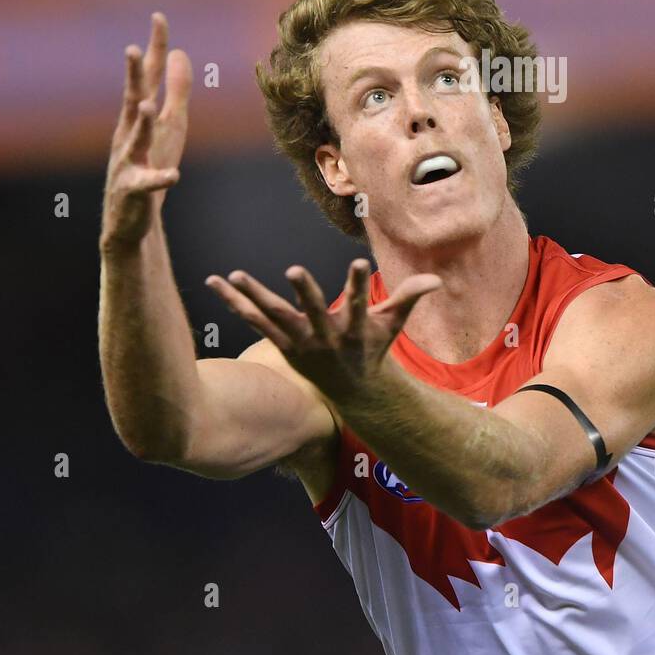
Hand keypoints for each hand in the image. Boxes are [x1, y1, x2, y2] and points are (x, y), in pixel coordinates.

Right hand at [99, 12, 192, 251]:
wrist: (130, 218)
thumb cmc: (150, 162)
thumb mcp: (170, 123)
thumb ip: (176, 89)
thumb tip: (180, 52)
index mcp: (137, 115)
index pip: (147, 76)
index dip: (154, 48)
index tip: (159, 17)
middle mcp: (128, 133)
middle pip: (132, 99)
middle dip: (133, 76)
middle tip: (132, 49)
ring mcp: (128, 161)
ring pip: (134, 140)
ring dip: (141, 123)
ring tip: (149, 106)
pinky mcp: (134, 190)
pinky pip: (147, 183)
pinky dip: (159, 179)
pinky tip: (173, 176)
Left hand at [205, 258, 441, 401]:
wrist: (353, 391)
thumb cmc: (373, 348)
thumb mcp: (393, 325)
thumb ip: (409, 298)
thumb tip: (437, 280)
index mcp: (354, 330)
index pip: (359, 303)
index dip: (359, 285)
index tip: (359, 263)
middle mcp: (325, 337)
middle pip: (312, 311)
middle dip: (305, 292)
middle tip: (295, 270)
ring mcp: (300, 343)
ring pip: (274, 316)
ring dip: (253, 296)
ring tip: (234, 275)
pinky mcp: (282, 346)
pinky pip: (255, 322)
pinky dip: (236, 303)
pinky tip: (217, 283)